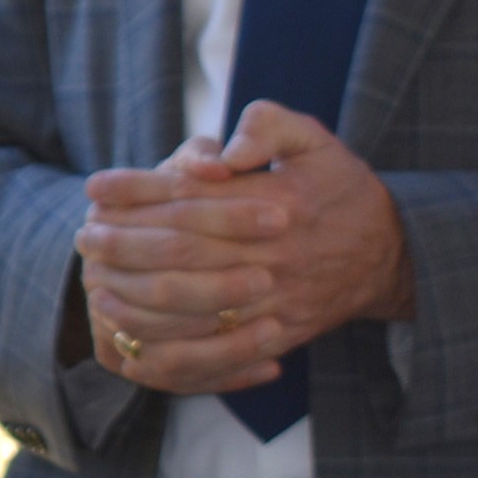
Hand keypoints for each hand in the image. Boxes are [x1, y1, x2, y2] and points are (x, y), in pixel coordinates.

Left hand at [74, 104, 410, 396]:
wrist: (393, 252)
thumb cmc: (339, 186)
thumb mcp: (313, 138)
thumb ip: (267, 126)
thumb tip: (222, 153)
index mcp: (278, 200)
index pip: (192, 197)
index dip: (136, 191)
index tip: (94, 186)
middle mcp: (274, 253)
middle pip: (183, 253)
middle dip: (124, 244)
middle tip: (84, 235)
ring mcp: (276, 298)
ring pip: (193, 307)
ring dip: (136, 297)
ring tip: (95, 283)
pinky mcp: (278, 333)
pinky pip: (216, 351)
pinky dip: (169, 348)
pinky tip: (133, 334)